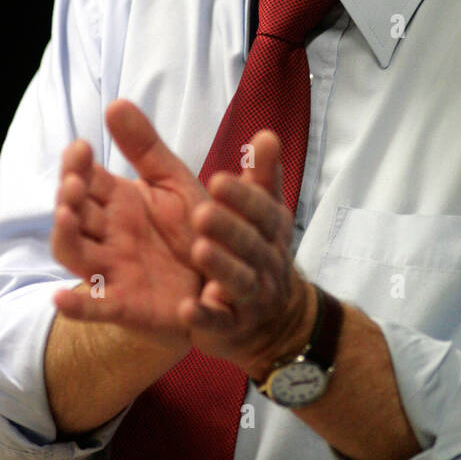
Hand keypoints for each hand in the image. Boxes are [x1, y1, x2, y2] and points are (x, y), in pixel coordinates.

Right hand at [51, 99, 205, 336]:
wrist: (225, 280)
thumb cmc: (193, 228)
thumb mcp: (173, 181)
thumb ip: (145, 146)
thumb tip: (115, 102)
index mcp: (118, 202)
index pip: (85, 179)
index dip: (77, 165)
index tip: (80, 147)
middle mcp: (108, 234)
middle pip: (74, 213)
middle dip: (68, 195)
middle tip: (74, 180)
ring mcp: (114, 269)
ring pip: (75, 253)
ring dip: (65, 235)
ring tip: (64, 214)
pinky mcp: (128, 305)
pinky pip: (97, 306)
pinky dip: (76, 306)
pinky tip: (58, 300)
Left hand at [179, 130, 315, 377]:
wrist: (274, 322)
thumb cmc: (256, 250)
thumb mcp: (261, 212)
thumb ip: (258, 174)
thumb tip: (267, 132)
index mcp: (270, 228)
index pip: (262, 208)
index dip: (243, 195)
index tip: (218, 179)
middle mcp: (265, 260)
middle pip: (250, 243)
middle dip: (229, 227)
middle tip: (202, 211)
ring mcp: (250, 296)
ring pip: (238, 280)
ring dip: (221, 266)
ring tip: (199, 250)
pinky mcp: (230, 327)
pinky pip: (219, 322)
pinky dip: (205, 317)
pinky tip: (186, 309)